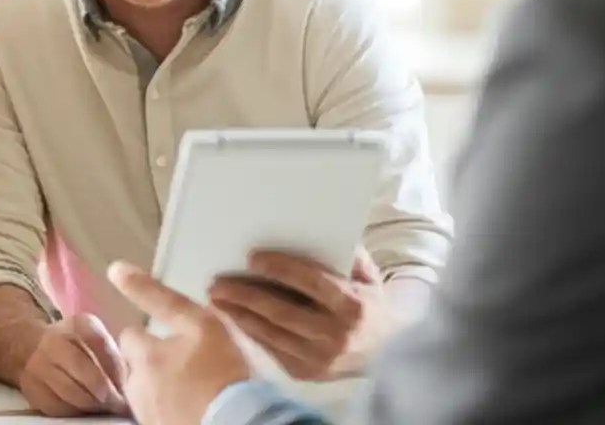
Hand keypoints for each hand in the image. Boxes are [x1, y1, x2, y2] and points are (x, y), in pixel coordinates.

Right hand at [18, 313, 126, 416]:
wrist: (31, 348)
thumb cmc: (75, 345)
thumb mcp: (94, 337)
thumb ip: (111, 353)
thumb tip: (130, 381)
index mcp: (76, 324)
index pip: (98, 342)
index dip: (115, 366)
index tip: (128, 384)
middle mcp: (53, 341)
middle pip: (82, 368)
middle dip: (105, 390)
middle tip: (120, 404)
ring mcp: (38, 366)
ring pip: (71, 392)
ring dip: (93, 404)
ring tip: (106, 408)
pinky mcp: (32, 390)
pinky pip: (58, 406)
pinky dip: (76, 411)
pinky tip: (87, 410)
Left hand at [107, 261, 250, 424]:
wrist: (235, 424)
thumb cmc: (223, 373)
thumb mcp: (201, 323)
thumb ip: (160, 297)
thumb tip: (116, 269)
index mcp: (144, 355)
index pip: (130, 335)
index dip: (146, 334)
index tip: (162, 336)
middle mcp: (137, 385)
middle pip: (135, 366)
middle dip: (151, 363)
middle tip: (182, 364)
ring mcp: (146, 413)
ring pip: (144, 391)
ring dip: (158, 386)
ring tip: (189, 387)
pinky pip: (157, 413)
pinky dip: (167, 408)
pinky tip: (189, 406)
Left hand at [210, 248, 397, 380]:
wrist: (388, 356)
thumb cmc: (371, 307)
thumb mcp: (368, 277)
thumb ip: (346, 254)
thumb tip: (313, 230)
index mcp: (353, 306)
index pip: (310, 282)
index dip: (280, 268)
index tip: (252, 257)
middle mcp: (336, 335)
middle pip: (281, 311)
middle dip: (245, 295)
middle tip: (218, 282)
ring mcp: (320, 359)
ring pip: (271, 333)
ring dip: (239, 315)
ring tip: (216, 298)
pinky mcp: (307, 373)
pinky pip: (271, 349)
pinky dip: (250, 331)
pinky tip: (233, 317)